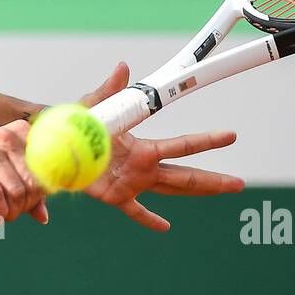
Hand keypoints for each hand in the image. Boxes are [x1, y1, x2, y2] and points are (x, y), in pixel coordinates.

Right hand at [0, 118, 48, 226]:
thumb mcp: (1, 180)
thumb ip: (24, 193)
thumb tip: (44, 217)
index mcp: (16, 133)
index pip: (47, 164)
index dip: (44, 189)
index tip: (33, 202)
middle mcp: (3, 136)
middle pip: (33, 180)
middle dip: (27, 204)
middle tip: (14, 213)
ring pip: (15, 190)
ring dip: (12, 212)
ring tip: (3, 216)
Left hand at [77, 63, 243, 231]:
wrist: (56, 146)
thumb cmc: (76, 124)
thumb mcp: (93, 106)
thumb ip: (110, 90)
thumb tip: (123, 66)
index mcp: (144, 147)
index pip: (182, 146)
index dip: (206, 141)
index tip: (231, 136)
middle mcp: (144, 166)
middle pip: (186, 175)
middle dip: (213, 179)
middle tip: (239, 183)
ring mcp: (133, 183)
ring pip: (171, 191)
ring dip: (196, 193)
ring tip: (220, 194)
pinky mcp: (116, 196)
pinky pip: (136, 211)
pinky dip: (149, 219)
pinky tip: (165, 228)